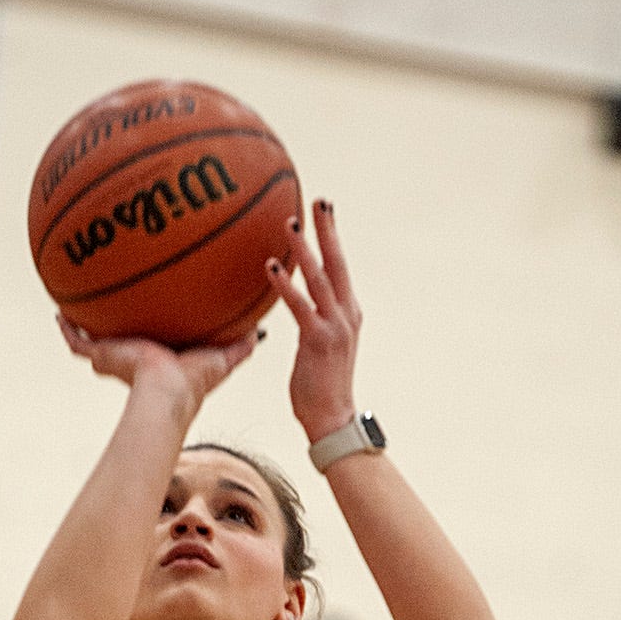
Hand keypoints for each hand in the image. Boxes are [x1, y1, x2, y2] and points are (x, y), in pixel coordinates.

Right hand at [56, 316, 257, 419]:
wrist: (167, 392)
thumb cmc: (194, 384)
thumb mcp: (223, 359)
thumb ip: (241, 347)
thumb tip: (261, 333)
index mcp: (160, 361)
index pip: (153, 345)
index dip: (152, 334)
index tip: (151, 319)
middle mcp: (134, 359)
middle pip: (120, 344)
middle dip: (114, 333)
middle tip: (110, 314)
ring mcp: (115, 358)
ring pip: (95, 341)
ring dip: (86, 327)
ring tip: (74, 307)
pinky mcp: (101, 357)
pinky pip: (78, 342)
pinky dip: (68, 329)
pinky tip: (59, 314)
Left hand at [266, 199, 361, 442]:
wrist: (331, 419)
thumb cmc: (320, 387)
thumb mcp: (320, 347)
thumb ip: (312, 320)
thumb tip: (295, 303)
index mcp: (348, 313)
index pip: (341, 268)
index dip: (333, 238)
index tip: (325, 211)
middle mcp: (346, 315)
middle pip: (337, 263)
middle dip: (329, 230)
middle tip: (320, 200)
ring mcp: (335, 327)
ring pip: (320, 278)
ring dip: (305, 248)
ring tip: (290, 222)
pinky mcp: (318, 340)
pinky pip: (300, 305)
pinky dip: (286, 284)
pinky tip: (272, 265)